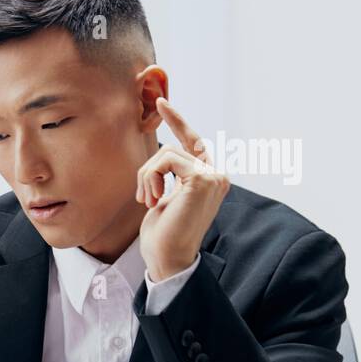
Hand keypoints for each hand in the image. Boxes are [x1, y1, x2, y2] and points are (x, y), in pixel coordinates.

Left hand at [136, 97, 229, 280]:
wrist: (167, 259)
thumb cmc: (163, 235)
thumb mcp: (165, 198)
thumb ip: (169, 176)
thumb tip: (161, 156)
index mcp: (209, 178)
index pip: (193, 141)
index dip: (178, 121)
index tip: (161, 102)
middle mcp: (216, 175)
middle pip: (174, 147)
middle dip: (149, 169)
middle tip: (144, 199)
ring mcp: (212, 176)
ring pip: (167, 153)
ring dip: (147, 176)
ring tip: (148, 201)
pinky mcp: (201, 179)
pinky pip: (166, 159)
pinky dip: (151, 177)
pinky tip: (154, 200)